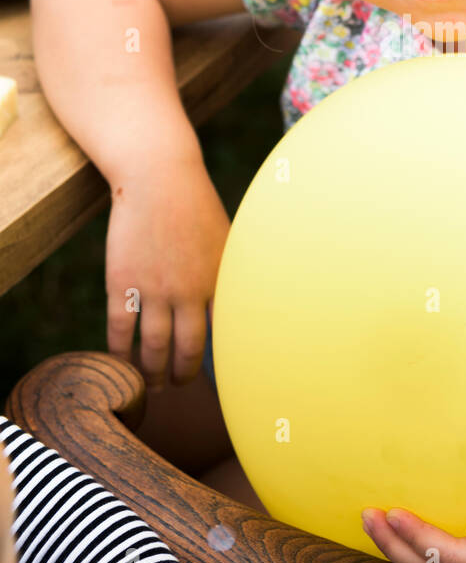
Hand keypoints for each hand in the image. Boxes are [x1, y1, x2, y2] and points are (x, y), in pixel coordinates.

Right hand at [105, 155, 230, 391]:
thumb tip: (248, 303)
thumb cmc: (195, 205)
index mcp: (220, 282)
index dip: (221, 361)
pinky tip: (120, 362)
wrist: (157, 176)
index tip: (219, 377)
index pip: (224, 336)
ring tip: (150, 383)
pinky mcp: (123, 283)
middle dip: (183, 375)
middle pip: (189, 350)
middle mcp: (189, 292)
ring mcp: (154, 289)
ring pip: (153, 348)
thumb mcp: (227, 239)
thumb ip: (232, 274)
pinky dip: (119, 352)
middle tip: (177, 385)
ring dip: (151, 372)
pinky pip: (120, 330)